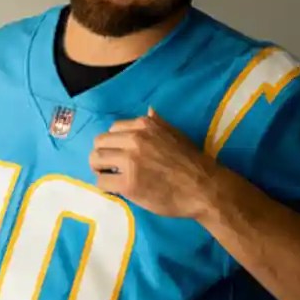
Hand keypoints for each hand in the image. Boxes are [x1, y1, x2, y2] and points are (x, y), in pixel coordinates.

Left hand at [89, 107, 217, 218]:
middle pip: (99, 143)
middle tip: (109, 166)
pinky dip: (104, 186)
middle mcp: (134, 139)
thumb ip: (158, 123)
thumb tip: (149, 110)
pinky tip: (114, 189)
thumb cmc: (192, 161)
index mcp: (144, 126)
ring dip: (100, 169)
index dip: (114, 143)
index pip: (112, 129)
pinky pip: (101, 182)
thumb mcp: (175, 134)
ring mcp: (129, 161)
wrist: (204, 187)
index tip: (119, 153)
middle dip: (102, 154)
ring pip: (96, 160)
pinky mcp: (128, 184)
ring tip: (109, 177)